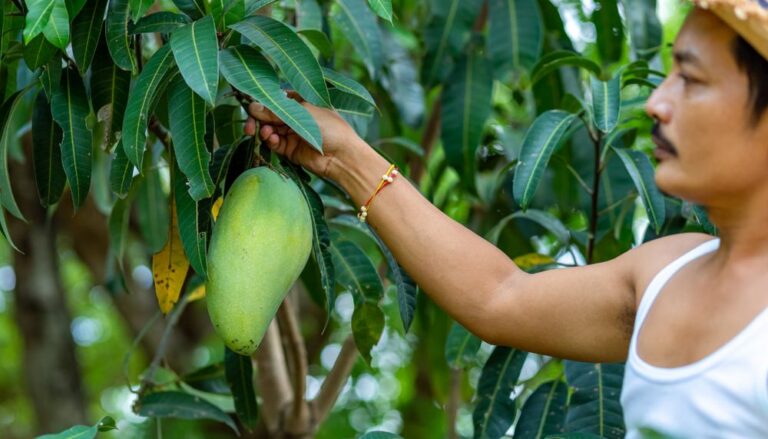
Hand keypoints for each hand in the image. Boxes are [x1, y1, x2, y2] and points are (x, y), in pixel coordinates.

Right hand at [244, 94, 362, 180]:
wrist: (343, 156)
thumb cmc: (329, 127)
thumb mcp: (302, 113)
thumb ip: (276, 111)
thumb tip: (251, 107)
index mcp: (301, 101)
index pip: (276, 99)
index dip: (262, 103)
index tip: (250, 106)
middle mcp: (296, 116)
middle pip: (269, 115)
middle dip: (258, 120)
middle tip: (249, 126)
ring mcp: (293, 133)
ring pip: (270, 129)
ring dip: (264, 131)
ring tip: (266, 133)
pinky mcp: (291, 149)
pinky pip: (275, 143)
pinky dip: (271, 141)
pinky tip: (272, 139)